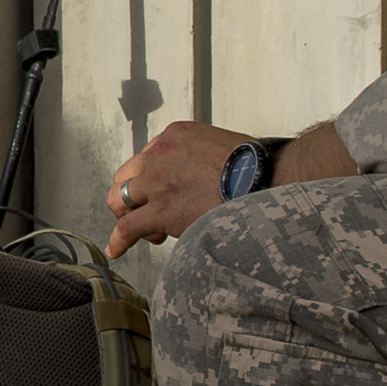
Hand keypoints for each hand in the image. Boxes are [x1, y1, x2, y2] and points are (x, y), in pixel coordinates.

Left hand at [103, 120, 245, 256]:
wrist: (269, 182)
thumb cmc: (256, 169)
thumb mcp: (221, 147)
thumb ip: (199, 158)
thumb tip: (201, 179)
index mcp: (174, 135)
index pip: (147, 158)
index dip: (154, 181)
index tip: (169, 195)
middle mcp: (159, 153)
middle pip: (127, 176)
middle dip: (138, 197)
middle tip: (157, 215)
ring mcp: (157, 181)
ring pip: (120, 199)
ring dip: (130, 215)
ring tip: (151, 231)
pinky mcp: (161, 209)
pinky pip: (127, 227)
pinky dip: (119, 240)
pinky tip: (117, 250)